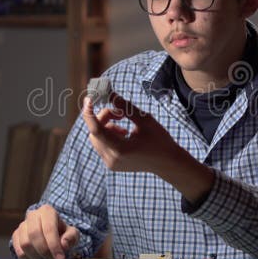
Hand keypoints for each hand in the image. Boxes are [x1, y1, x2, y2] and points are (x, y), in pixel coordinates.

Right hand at [11, 204, 79, 258]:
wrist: (50, 232)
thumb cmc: (62, 232)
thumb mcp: (72, 233)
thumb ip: (71, 237)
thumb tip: (63, 244)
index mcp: (47, 211)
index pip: (48, 228)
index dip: (54, 245)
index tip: (60, 258)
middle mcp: (32, 215)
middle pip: (34, 235)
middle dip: (44, 251)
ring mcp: (22, 225)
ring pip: (25, 244)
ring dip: (36, 256)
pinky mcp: (16, 235)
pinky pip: (18, 251)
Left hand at [82, 92, 214, 202]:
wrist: (167, 163)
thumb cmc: (159, 140)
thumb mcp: (145, 120)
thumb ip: (125, 107)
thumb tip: (110, 94)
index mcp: (121, 149)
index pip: (96, 130)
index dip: (90, 113)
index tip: (89, 99)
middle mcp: (112, 159)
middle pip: (95, 132)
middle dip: (104, 118)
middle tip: (120, 113)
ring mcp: (111, 164)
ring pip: (97, 138)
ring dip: (107, 126)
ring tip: (125, 126)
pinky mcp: (112, 164)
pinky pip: (102, 145)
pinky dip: (109, 135)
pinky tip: (124, 134)